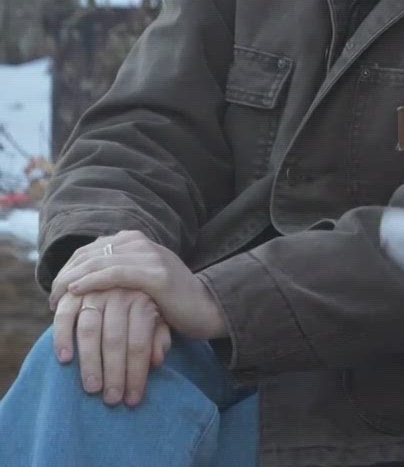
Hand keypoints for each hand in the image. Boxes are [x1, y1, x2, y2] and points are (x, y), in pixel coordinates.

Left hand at [51, 230, 227, 340]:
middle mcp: (141, 242)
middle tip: (52, 300)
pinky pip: (114, 273)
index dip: (66, 270)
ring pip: (97, 262)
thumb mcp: (138, 281)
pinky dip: (91, 281)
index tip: (55, 293)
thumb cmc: (167, 301)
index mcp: (134, 241)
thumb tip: (77, 280)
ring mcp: (149, 255)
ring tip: (57, 300)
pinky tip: (76, 292)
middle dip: (65, 276)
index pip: (88, 250)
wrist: (205, 308)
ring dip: (71, 281)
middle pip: (88, 254)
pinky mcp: (155, 274)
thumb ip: (115, 272)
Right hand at [52, 286, 171, 406]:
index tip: (133, 399)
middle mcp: (120, 295)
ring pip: (90, 330)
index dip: (137, 373)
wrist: (119, 271)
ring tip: (92, 389)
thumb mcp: (159, 316)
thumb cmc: (142, 304)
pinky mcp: (73, 293)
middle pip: (116, 340)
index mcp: (144, 301)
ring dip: (90, 362)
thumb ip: (159, 337)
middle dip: (114, 374)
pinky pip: (65, 316)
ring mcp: (95, 293)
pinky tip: (65, 360)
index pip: (140, 343)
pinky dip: (62, 338)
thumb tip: (157, 361)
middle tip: (112, 400)